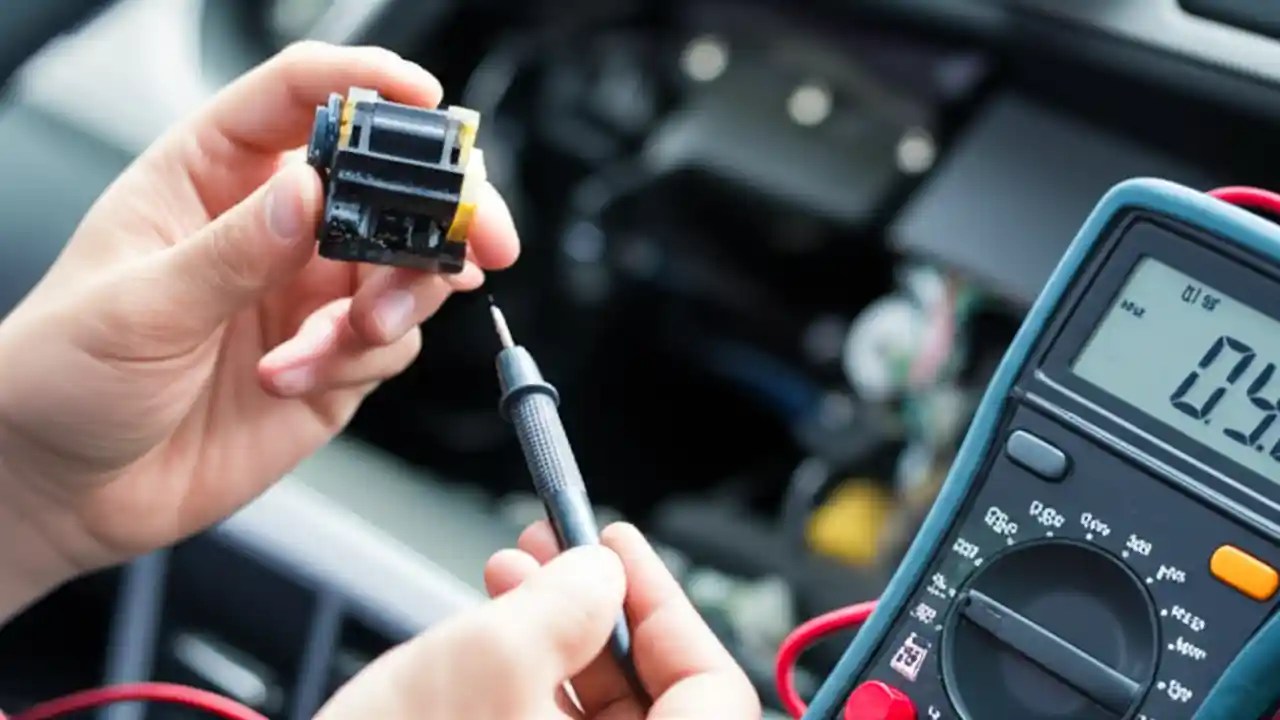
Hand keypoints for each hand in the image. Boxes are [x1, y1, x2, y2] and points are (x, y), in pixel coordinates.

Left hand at [0, 42, 517, 616]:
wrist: (63, 487)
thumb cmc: (63, 375)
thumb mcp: (140, 305)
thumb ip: (234, 250)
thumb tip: (309, 190)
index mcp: (211, 177)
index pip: (299, 98)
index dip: (366, 84)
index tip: (423, 100)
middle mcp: (272, 228)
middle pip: (387, 182)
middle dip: (443, 206)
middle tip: (477, 238)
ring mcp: (306, 295)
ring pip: (407, 268)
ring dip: (402, 299)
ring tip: (353, 334)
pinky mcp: (330, 359)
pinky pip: (389, 344)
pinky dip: (361, 359)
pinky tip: (293, 379)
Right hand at [317, 522, 760, 718]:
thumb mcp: (486, 661)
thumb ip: (568, 601)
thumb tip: (602, 574)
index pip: (715, 694)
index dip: (667, 606)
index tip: (619, 548)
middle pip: (659, 707)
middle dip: (604, 613)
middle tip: (558, 549)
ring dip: (563, 642)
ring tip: (510, 577)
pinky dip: (533, 692)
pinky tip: (494, 638)